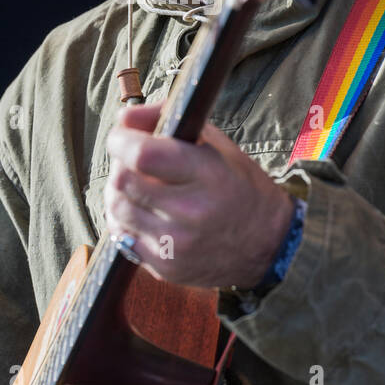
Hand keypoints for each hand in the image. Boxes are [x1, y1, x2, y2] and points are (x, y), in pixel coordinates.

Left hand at [105, 100, 295, 290]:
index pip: (144, 156)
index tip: (121, 136)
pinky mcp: (166, 266)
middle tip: (130, 161)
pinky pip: (122, 237)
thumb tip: (125, 117)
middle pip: (123, 181)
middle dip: (119, 164)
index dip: (122, 140)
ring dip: (118, 192)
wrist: (267, 245)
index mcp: (207, 175)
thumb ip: (170, 122)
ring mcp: (176, 244)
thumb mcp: (218, 146)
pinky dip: (124, 220)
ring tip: (137, 186)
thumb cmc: (240, 187)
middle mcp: (191, 212)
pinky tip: (142, 212)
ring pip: (117, 209)